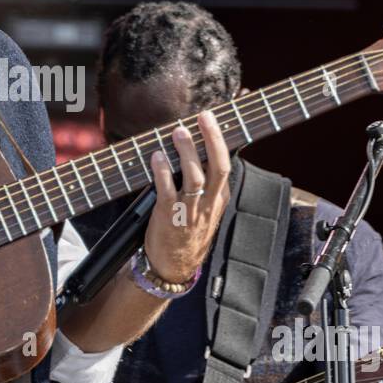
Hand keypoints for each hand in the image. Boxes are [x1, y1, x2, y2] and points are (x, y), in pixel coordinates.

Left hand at [140, 110, 230, 285]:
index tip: (213, 117)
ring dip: (187, 153)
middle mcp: (208, 203)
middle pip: (219, 167)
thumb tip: (199, 150)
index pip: (226, 164)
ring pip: (196, 177)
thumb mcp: (205, 208)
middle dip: (213, 139)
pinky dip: (162, 172)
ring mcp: (190, 211)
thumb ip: (206, 182)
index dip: (221, 139)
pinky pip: (167, 191)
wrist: (174, 266)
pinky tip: (157, 157)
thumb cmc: (187, 231)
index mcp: (219, 198)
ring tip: (179, 132)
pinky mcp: (169, 217)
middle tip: (205, 116)